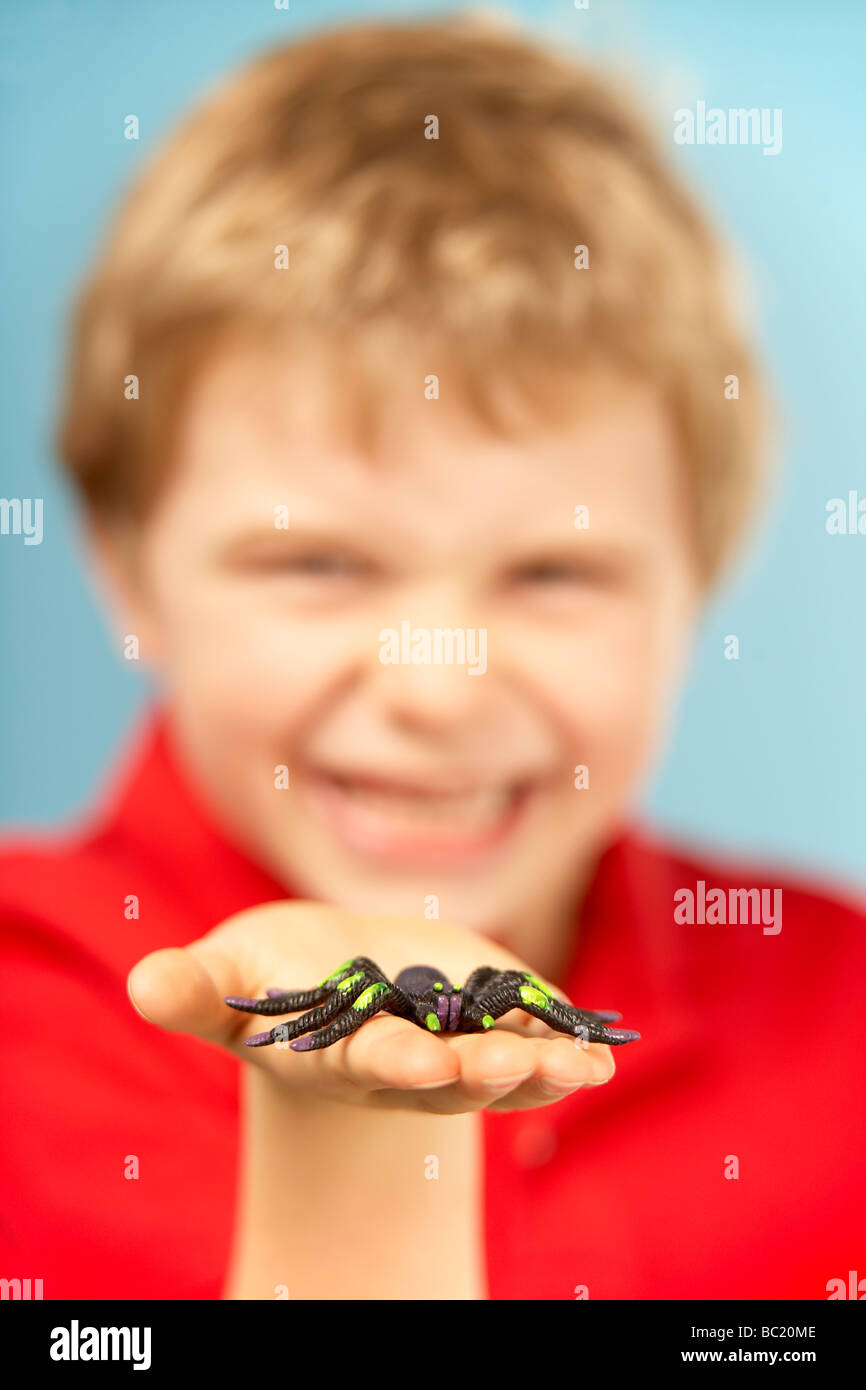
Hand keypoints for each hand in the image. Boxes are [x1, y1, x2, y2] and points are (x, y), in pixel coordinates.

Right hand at [127, 900, 616, 1114]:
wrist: (325, 983)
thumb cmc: (263, 981)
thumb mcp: (219, 983)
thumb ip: (187, 991)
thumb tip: (141, 983)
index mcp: (335, 1049)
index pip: (365, 1056)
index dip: (391, 1055)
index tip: (417, 1055)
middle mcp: (401, 1059)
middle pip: (446, 1071)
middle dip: (481, 1068)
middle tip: (520, 1063)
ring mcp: (451, 1042)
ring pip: (500, 1064)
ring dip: (540, 1068)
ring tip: (585, 1068)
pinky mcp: (487, 1014)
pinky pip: (532, 1034)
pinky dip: (564, 1044)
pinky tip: (601, 1052)